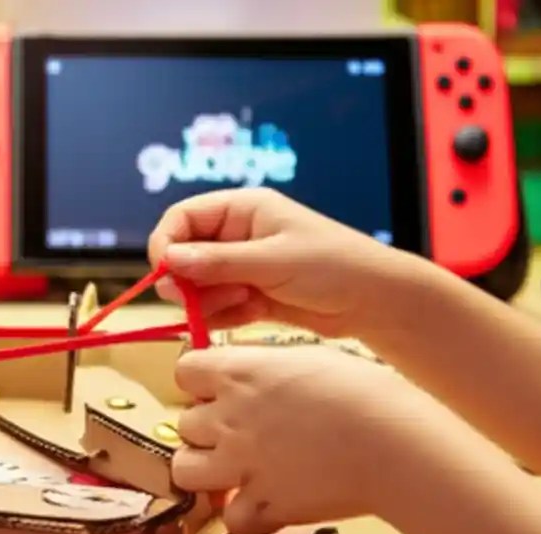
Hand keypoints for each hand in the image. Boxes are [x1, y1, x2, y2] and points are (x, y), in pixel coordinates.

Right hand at [148, 188, 432, 337]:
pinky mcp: (249, 295)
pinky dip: (224, 316)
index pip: (182, 218)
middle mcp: (236, 235)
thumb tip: (169, 260)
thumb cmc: (333, 266)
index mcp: (242, 210)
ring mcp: (241, 267)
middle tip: (205, 298)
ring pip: (196, 286)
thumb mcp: (273, 260)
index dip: (167, 243)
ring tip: (244, 304)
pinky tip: (251, 316)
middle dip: (188, 280)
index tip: (166, 273)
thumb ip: (218, 262)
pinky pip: (216, 307)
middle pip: (183, 255)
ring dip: (209, 301)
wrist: (374, 301)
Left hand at [171, 343, 495, 533]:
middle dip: (206, 429)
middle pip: (183, 424)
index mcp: (239, 373)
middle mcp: (228, 418)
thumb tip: (250, 373)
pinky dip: (246, 516)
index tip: (220, 389)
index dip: (201, 381)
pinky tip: (268, 505)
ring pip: (184, 470)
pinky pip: (230, 518)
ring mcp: (239, 465)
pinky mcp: (261, 506)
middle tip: (239, 433)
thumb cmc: (365, 392)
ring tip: (237, 471)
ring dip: (207, 471)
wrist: (393, 443)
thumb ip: (266, 367)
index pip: (186, 371)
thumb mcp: (309, 358)